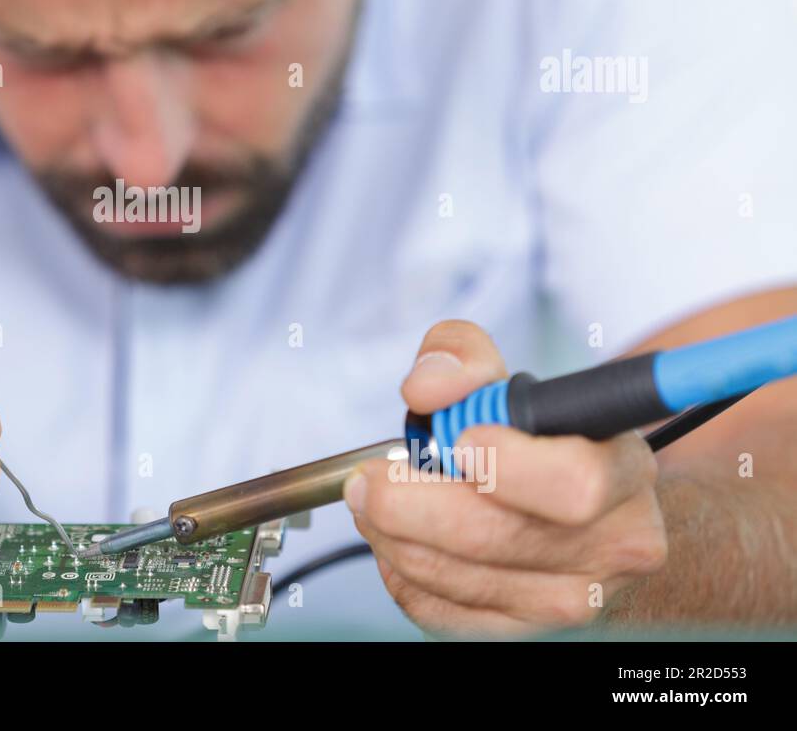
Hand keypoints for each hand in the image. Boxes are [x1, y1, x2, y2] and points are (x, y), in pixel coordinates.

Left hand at [345, 320, 667, 636]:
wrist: (590, 522)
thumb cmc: (542, 445)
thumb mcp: (512, 380)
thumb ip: (462, 356)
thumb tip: (427, 387)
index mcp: (621, 473)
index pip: (572, 484)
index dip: (500, 463)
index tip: (458, 439)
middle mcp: (610, 548)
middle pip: (489, 536)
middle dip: (404, 501)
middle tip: (368, 477)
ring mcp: (570, 602)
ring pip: (453, 577)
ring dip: (390, 535)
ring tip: (375, 501)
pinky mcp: (525, 634)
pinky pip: (439, 612)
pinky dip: (401, 573)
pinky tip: (403, 541)